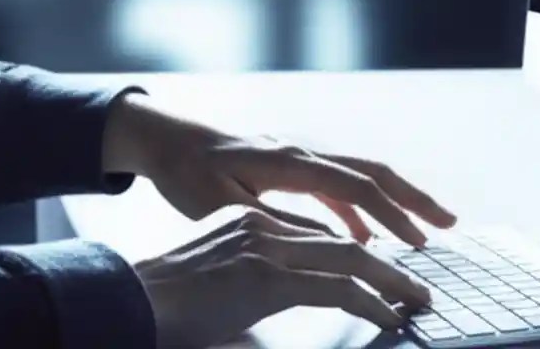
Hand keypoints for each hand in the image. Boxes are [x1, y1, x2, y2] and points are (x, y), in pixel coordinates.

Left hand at [101, 91, 457, 245]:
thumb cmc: (188, 174)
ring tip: (421, 233)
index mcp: (291, 161)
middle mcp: (303, 152)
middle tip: (449, 225)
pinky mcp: (292, 167)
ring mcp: (300, 157)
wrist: (167, 142)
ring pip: (361, 176)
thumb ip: (273, 223)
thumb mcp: (222, 206)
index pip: (356, 188)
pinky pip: (338, 186)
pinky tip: (365, 237)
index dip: (392, 215)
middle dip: (414, 198)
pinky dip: (360, 210)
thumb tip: (321, 243)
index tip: (419, 241)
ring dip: (394, 202)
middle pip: (374, 171)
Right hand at [137, 208, 430, 347]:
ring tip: (416, 299)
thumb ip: (249, 283)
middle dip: (387, 258)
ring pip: (349, 256)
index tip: (382, 271)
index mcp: (248, 221)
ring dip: (391, 279)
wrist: (123, 302)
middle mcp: (261, 226)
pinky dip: (371, 301)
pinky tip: (389, 317)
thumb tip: (268, 313)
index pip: (317, 232)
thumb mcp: (214, 280)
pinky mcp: (265, 276)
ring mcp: (265, 247)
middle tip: (417, 282)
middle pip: (342, 237)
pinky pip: (336, 287)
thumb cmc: (161, 303)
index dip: (355, 252)